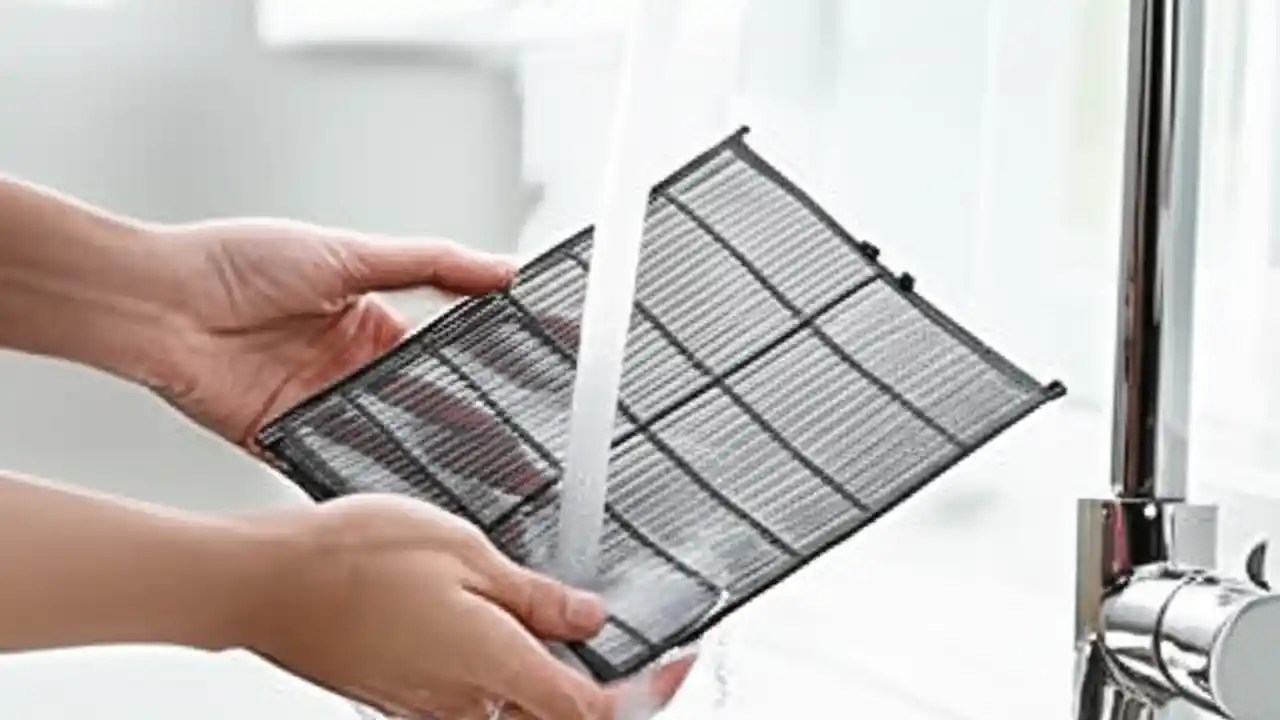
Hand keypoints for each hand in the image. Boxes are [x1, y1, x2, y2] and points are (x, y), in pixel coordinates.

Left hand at [155, 218, 516, 448]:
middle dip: (470, 426)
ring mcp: (320, 406)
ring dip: (426, 455)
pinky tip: (400, 492)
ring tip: (475, 474)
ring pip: (388, 438)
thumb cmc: (235, 263)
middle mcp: (348, 366)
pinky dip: (363, 480)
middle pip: (422, 403)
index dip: (485, 366)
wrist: (155, 303)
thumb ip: (431, 265)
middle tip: (518, 448)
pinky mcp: (285, 440)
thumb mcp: (348, 254)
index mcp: (368, 319)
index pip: (442, 349)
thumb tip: (500, 266)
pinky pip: (334, 465)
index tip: (531, 379)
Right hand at [255, 494, 695, 718]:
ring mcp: (428, 706)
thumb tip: (587, 619)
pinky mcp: (399, 698)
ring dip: (543, 678)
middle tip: (613, 642)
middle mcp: (465, 701)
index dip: (646, 690)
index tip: (675, 664)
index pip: (594, 708)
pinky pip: (467, 699)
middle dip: (595, 688)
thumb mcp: (463, 550)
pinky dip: (496, 673)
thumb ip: (534, 596)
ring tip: (550, 623)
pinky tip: (488, 625)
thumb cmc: (351, 557)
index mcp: (494, 665)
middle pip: (555, 717)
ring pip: (511, 709)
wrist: (262, 583)